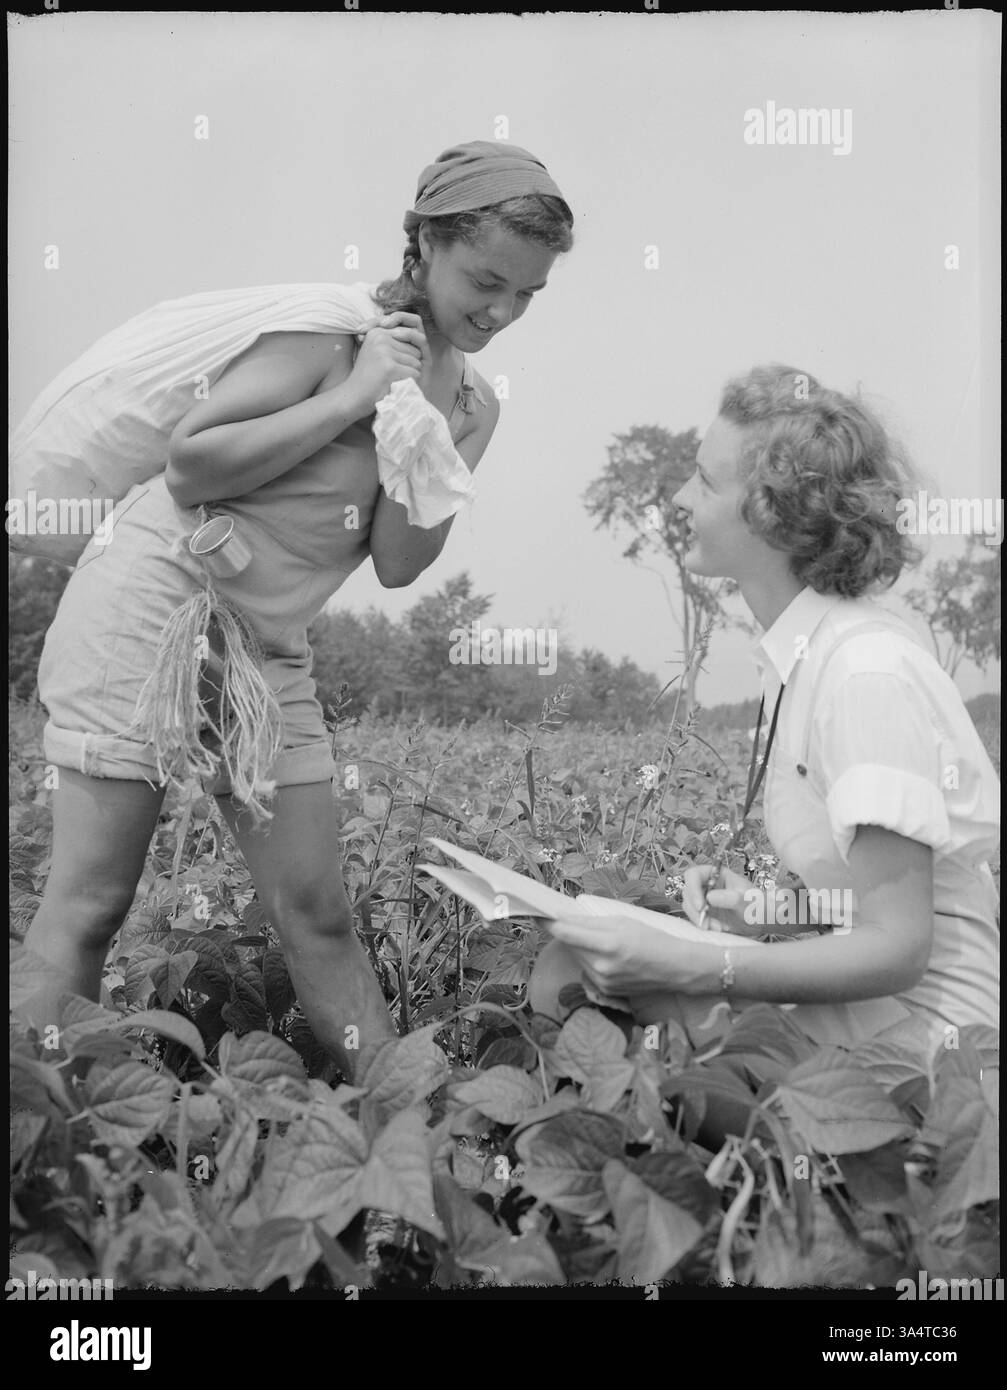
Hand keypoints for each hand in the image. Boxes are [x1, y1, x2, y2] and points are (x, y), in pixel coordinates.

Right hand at [349, 313, 429, 410]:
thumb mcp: (378, 352)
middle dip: (408, 366)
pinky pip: (414, 373)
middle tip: (390, 375)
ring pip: (416, 362)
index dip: (404, 358)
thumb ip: (395, 342)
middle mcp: (380, 338)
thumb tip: (421, 336)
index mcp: (377, 332)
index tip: (389, 367)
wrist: (354, 397)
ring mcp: (385, 352)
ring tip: (391, 380)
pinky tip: (395, 386)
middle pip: (414, 350)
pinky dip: (409, 383)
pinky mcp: (390, 367)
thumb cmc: (370, 377)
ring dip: (409, 375)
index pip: (408, 341)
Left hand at [548, 915, 701, 997]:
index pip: (566, 932)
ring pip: (576, 957)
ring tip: (599, 939)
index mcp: (608, 943)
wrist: (675, 968)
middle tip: (568, 919)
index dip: (546, 922)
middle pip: (568, 944)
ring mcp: (602, 981)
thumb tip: (561, 917)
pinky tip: (604, 955)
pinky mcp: (603, 990)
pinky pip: (586, 969)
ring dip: (579, 946)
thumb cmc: (652, 938)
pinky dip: (588, 959)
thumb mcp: (622, 921)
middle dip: (566, 931)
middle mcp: (602, 966)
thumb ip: (590, 921)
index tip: (533, 912)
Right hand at [682, 864, 765, 937]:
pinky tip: (721, 929)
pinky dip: (705, 926)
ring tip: (720, 928)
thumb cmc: (756, 904)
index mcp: (715, 874)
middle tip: (706, 923)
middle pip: (687, 893)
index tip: (701, 906)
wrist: (762, 920)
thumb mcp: (746, 900)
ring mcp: (704, 900)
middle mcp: (707, 885)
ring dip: (700, 920)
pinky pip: (696, 919)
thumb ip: (730, 898)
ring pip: (690, 908)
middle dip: (695, 910)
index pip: (693, 875)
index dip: (692, 889)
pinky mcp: (705, 913)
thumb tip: (709, 898)